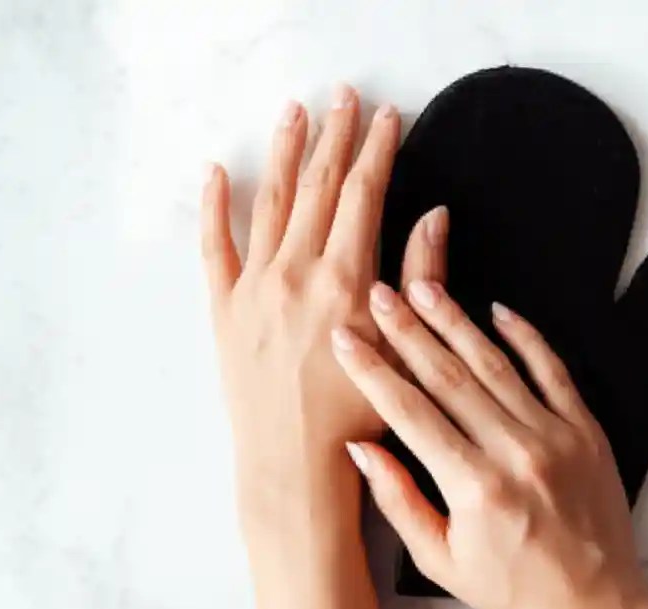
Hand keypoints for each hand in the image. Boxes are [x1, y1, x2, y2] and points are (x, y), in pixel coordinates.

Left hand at [201, 85, 447, 536]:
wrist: (294, 472)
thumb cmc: (358, 423)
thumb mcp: (405, 351)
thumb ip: (421, 280)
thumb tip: (433, 216)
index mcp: (344, 281)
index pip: (363, 194)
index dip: (378, 149)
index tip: (388, 115)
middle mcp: (295, 274)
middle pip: (318, 186)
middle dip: (335, 135)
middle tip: (345, 97)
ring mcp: (253, 291)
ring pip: (269, 204)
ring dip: (282, 153)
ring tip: (293, 112)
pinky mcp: (223, 313)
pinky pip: (213, 249)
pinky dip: (214, 209)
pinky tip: (216, 174)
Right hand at [332, 280, 647, 608]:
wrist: (595, 605)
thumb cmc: (513, 590)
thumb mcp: (441, 561)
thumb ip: (398, 502)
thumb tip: (360, 448)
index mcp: (474, 487)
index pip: (410, 413)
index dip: (373, 371)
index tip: (347, 339)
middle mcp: (515, 452)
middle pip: (449, 376)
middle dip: (408, 330)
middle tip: (378, 293)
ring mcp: (556, 436)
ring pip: (496, 364)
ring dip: (456, 321)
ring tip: (424, 286)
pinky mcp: (586, 430)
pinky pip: (553, 371)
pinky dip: (527, 337)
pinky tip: (499, 310)